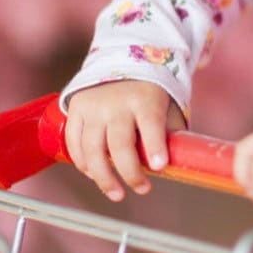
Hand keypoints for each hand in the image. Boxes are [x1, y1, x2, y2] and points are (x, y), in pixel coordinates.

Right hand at [65, 81, 186, 200]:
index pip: (150, 123)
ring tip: (116, 193)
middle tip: (143, 189)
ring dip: (103, 176)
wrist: (119, 59)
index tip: (160, 166)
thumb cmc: (148, 95)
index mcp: (145, 99)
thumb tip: (179, 166)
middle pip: (119, 143)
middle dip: (130, 172)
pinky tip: (93, 174)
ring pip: (92, 148)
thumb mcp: (166, 106)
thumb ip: (170, 133)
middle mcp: (117, 102)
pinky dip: (82, 162)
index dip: (155, 145)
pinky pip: (74, 141)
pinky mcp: (77, 109)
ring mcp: (94, 106)